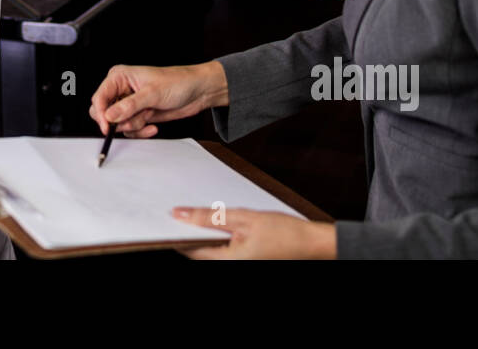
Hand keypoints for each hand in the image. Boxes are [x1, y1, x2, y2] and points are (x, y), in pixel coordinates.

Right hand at [89, 63, 225, 137]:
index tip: (108, 127)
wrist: (197, 91)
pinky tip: (153, 125)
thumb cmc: (177, 82)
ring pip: (117, 124)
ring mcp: (129, 104)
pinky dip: (140, 131)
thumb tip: (110, 116)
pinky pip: (130, 130)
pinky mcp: (137, 115)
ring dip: (134, 125)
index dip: (101, 113)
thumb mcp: (152, 93)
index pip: (100, 97)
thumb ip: (129, 106)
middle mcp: (121, 90)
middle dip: (120, 121)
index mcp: (120, 77)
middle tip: (136, 119)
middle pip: (104, 113)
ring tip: (149, 115)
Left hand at [171, 207, 336, 258]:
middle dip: (189, 230)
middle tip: (182, 209)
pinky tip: (220, 222)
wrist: (311, 243)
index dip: (176, 231)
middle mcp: (229, 268)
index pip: (188, 249)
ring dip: (203, 232)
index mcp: (227, 262)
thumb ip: (209, 216)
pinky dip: (216, 236)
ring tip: (204, 213)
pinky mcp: (242, 261)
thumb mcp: (244, 218)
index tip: (165, 215)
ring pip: (209, 249)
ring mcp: (236, 265)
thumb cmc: (284, 232)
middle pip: (198, 250)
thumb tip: (180, 214)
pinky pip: (221, 250)